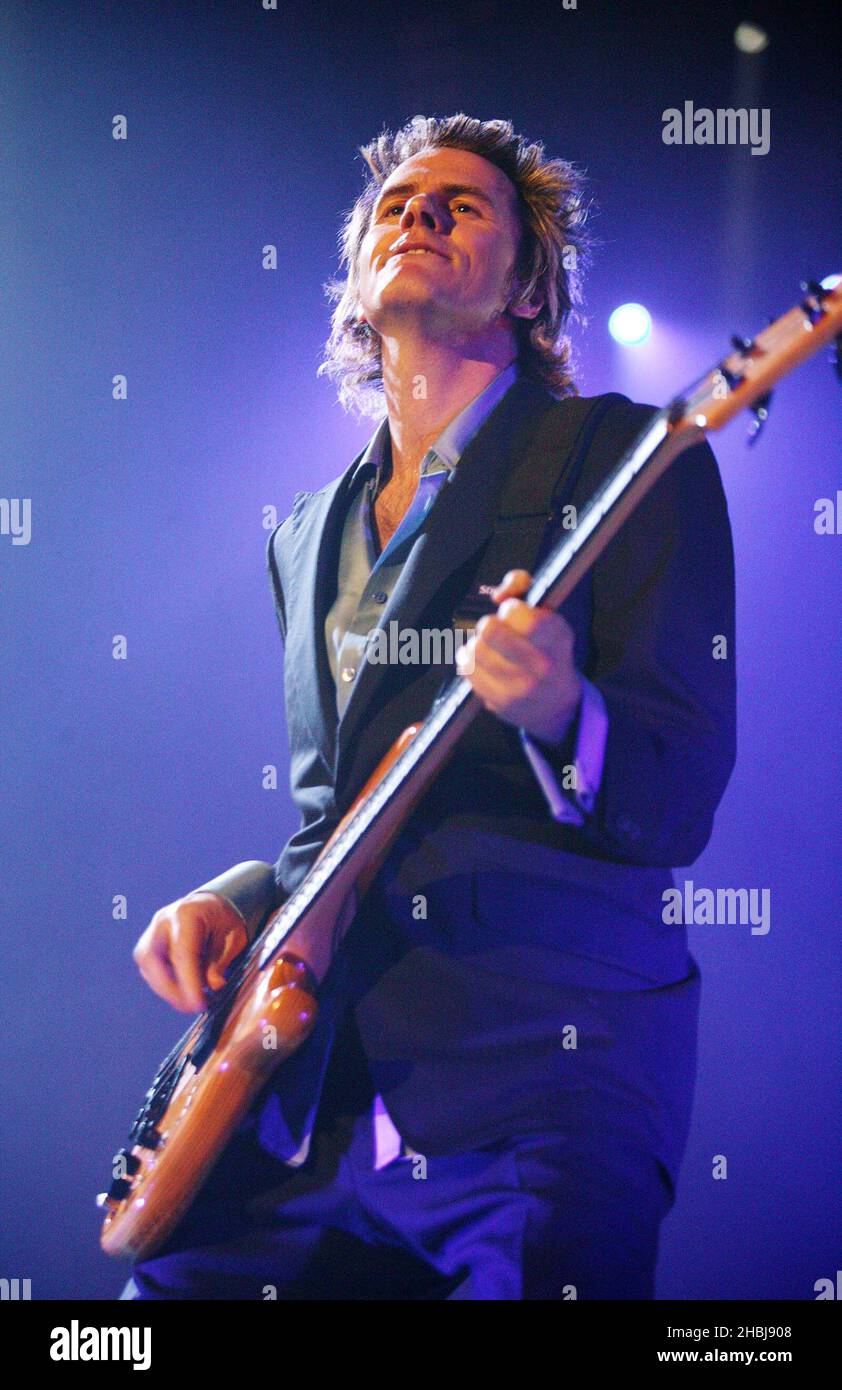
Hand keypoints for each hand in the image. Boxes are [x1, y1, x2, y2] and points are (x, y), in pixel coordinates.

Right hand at [133, 892, 248, 1013]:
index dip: (188, 982)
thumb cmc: (225, 920)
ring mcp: (152, 932)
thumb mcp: (233, 938)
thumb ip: (221, 961)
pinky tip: (183, 992)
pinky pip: (150, 970)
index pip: (182, 952)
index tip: (198, 1004)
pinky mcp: (148, 945)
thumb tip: (213, 985)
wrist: (213, 905)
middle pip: (154, 960)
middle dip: (171, 990)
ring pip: (148, 968)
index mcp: (187, 913)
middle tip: (193, 1007)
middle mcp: (163, 921)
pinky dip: (165, 985)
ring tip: (191, 1002)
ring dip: (167, 991)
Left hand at [455, 568, 582, 743]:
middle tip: (494, 630)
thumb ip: (523, 586)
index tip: (510, 612)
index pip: (523, 616)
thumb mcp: (548, 615)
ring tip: (486, 647)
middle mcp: (542, 665)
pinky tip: (479, 661)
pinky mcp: (501, 704)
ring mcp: (521, 688)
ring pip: (475, 650)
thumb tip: (499, 595)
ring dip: (476, 644)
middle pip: (490, 631)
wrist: (559, 704)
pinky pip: (467, 671)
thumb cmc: (547, 650)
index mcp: (557, 637)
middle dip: (488, 625)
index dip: (510, 609)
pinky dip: (467, 661)